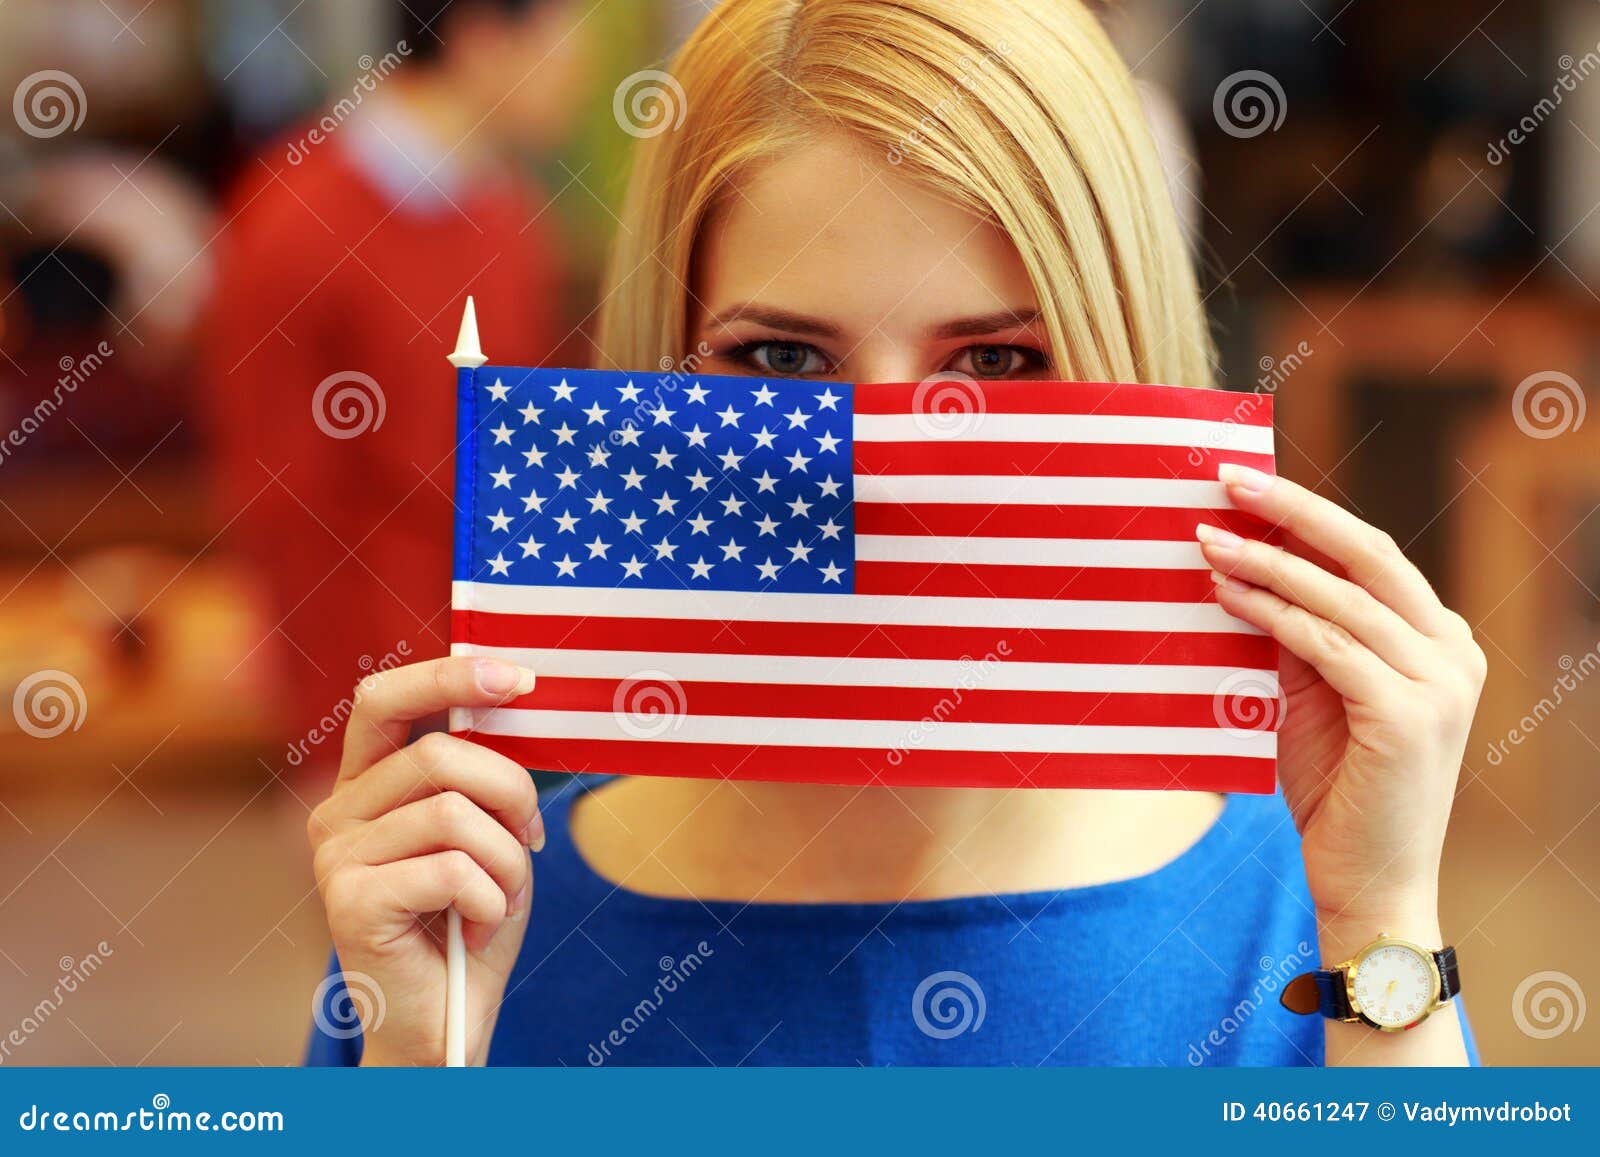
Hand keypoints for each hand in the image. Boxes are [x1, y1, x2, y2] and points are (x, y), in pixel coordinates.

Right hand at [307, 656, 541, 1065]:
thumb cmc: (470, 923)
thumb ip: (483, 778)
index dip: (448, 676)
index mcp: (366, 784)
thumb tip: (508, 701)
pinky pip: (451, 871)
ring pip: (455, 815)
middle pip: (440, 756)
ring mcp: (335, 856)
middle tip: (530, 841)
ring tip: (498, 898)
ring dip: (505, 861)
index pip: (386, 700)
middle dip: (511, 794)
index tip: (518, 677)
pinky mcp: (348, 901)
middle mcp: (338, 812)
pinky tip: (476, 926)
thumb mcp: (488, 835)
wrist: (444, 1024)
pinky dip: (489, 900)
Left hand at [1197, 465, 1486, 942]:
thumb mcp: (1315, 698)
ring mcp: (1439, 682)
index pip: (1369, 555)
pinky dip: (1271, 613)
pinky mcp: (1408, 715)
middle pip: (1366, 552)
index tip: (1247, 484)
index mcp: (1438, 640)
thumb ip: (1300, 637)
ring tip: (1205, 538)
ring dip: (1266, 561)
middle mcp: (1452, 651)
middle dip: (1293, 510)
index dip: (1308, 514)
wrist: (1370, 884)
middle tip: (1228, 479)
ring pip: (1341, 597)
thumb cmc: (1338, 793)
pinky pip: (1326, 645)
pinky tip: (1224, 592)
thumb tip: (1249, 567)